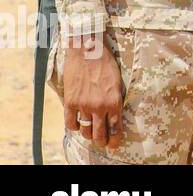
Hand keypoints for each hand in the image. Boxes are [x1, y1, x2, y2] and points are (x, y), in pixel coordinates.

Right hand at [62, 33, 124, 148]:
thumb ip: (116, 100)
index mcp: (114, 101)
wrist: (88, 51)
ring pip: (86, 130)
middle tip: (103, 144)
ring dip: (89, 135)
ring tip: (91, 134)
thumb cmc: (106, 64)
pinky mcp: (70, 102)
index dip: (115, 140)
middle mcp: (100, 106)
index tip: (114, 145)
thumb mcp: (118, 82)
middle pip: (100, 133)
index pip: (115, 128)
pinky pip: (70, 123)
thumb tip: (115, 115)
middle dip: (102, 142)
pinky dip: (74, 127)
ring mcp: (84, 105)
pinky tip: (78, 125)